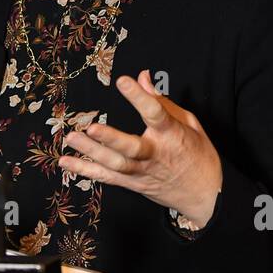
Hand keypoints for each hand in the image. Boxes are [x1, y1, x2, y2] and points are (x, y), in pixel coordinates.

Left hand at [59, 70, 222, 226]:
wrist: (205, 195)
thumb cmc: (197, 154)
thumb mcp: (188, 123)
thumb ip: (162, 101)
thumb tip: (142, 77)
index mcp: (171, 135)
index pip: (155, 113)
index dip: (139, 97)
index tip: (124, 81)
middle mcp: (155, 155)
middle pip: (131, 149)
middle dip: (110, 138)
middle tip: (91, 127)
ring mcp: (142, 172)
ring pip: (115, 165)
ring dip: (91, 153)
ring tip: (72, 138)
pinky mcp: (132, 184)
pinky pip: (106, 178)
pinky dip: (85, 170)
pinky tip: (67, 161)